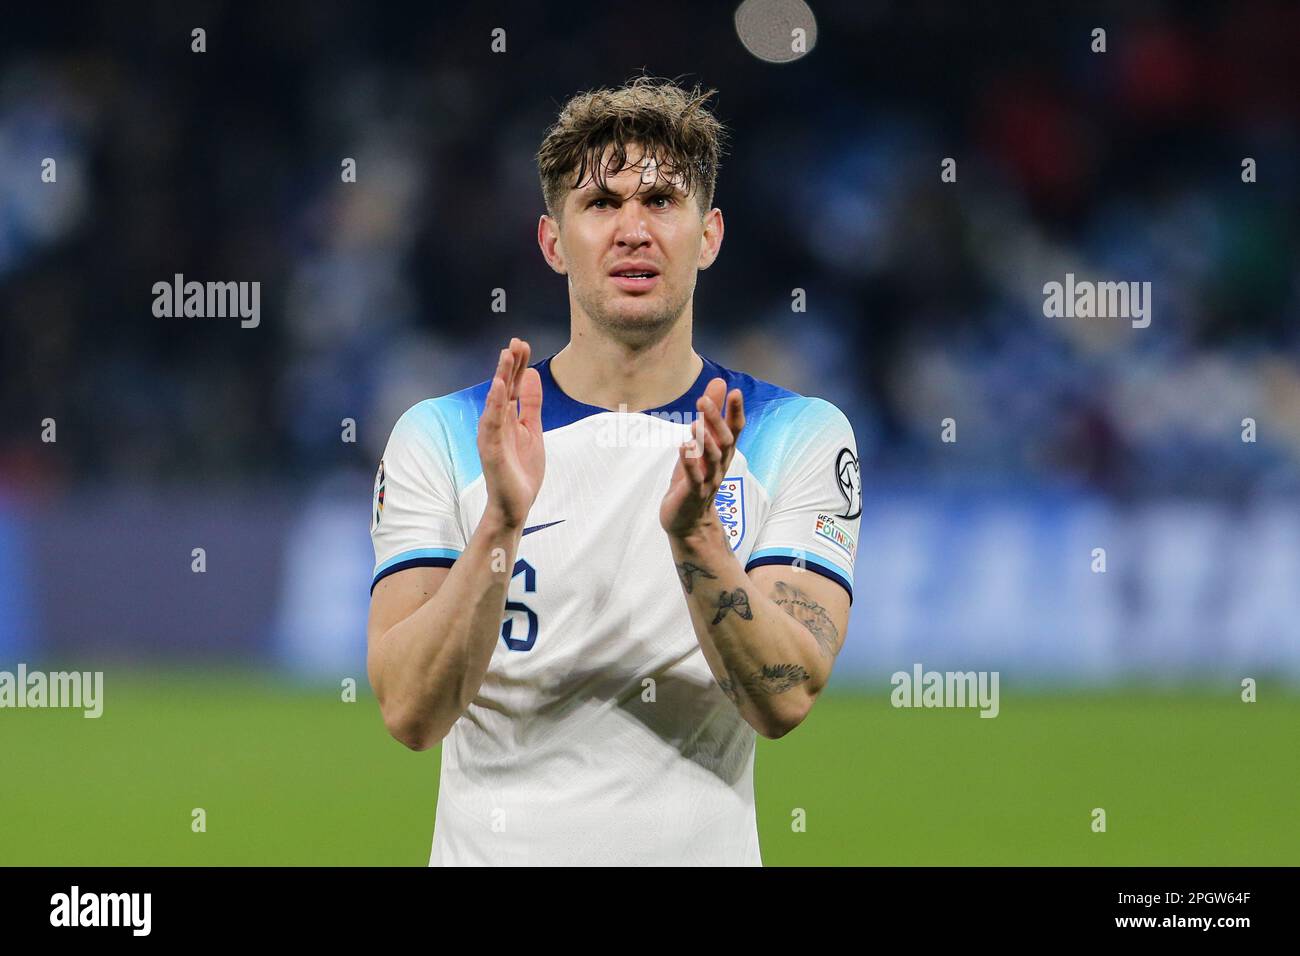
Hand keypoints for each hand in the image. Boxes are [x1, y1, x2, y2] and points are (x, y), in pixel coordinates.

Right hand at [478, 338, 543, 529]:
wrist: (515, 505)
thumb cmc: (521, 470)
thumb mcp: (533, 430)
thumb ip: (531, 404)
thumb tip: (532, 374)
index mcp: (508, 418)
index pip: (514, 385)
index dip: (518, 365)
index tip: (523, 343)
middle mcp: (497, 422)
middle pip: (504, 388)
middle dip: (510, 365)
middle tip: (516, 342)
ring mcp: (492, 436)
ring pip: (496, 401)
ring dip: (501, 378)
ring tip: (506, 356)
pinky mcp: (490, 450)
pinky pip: (492, 424)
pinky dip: (495, 405)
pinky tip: (499, 387)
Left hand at [659, 377, 744, 540]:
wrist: (688, 521)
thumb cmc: (695, 478)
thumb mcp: (701, 444)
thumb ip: (709, 414)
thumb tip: (718, 382)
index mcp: (722, 453)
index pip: (734, 429)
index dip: (735, 411)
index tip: (735, 391)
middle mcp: (719, 465)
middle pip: (725, 441)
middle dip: (716, 421)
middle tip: (703, 400)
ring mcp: (708, 480)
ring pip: (711, 459)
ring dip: (704, 441)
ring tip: (694, 424)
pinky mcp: (693, 493)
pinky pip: (694, 478)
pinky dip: (690, 463)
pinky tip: (684, 447)